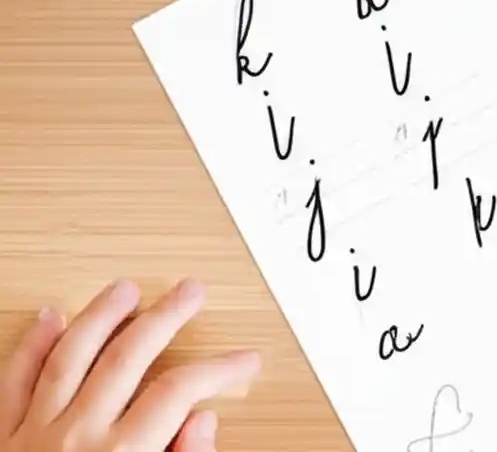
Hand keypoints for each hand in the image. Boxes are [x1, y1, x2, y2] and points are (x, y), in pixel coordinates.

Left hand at [1, 279, 260, 451]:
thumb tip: (203, 421)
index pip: (180, 392)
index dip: (219, 368)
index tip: (243, 360)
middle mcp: (75, 439)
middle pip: (127, 357)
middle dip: (165, 317)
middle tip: (190, 292)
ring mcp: (32, 437)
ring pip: (69, 356)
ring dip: (101, 316)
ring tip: (127, 289)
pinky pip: (12, 383)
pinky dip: (30, 346)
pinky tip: (48, 318)